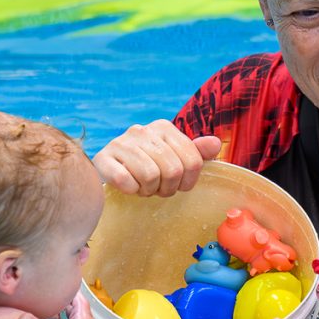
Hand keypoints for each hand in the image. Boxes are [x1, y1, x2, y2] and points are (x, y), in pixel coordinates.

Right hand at [93, 120, 221, 197]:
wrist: (107, 169)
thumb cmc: (145, 165)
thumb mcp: (174, 157)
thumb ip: (196, 152)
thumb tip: (215, 144)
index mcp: (164, 127)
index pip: (193, 161)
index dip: (188, 182)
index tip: (177, 186)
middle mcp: (142, 130)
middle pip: (173, 171)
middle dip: (167, 188)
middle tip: (157, 189)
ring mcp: (121, 142)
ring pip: (150, 176)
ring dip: (148, 190)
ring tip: (142, 187)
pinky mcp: (103, 158)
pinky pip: (125, 181)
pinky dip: (130, 190)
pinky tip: (128, 186)